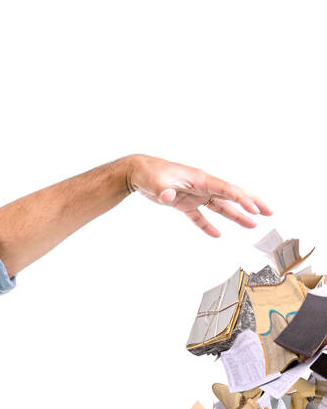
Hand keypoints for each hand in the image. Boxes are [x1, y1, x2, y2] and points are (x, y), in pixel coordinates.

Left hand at [125, 155, 271, 237]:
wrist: (138, 173)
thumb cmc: (149, 173)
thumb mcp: (156, 182)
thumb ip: (164, 189)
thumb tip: (168, 196)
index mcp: (200, 179)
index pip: (226, 190)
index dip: (242, 200)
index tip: (255, 209)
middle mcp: (201, 186)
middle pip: (231, 196)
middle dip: (250, 204)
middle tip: (269, 212)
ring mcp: (194, 195)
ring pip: (220, 207)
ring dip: (236, 216)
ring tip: (252, 225)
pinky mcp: (183, 203)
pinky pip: (199, 216)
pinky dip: (207, 225)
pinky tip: (216, 235)